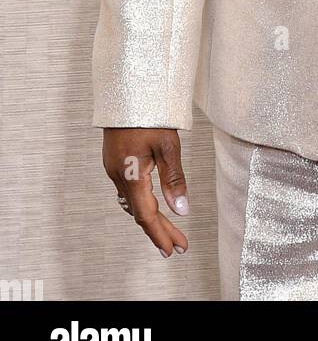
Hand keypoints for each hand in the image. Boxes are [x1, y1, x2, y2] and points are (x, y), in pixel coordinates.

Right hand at [102, 128, 189, 258]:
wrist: (126, 91)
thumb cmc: (148, 115)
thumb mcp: (168, 146)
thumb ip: (174, 179)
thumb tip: (181, 210)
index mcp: (130, 175)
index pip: (146, 215)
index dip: (161, 234)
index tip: (175, 249)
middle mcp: (117, 176)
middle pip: (140, 212)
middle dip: (160, 230)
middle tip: (178, 246)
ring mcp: (113, 169)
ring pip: (132, 203)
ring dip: (151, 218)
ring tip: (169, 231)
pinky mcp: (114, 162)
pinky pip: (127, 191)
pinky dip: (142, 203)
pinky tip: (151, 205)